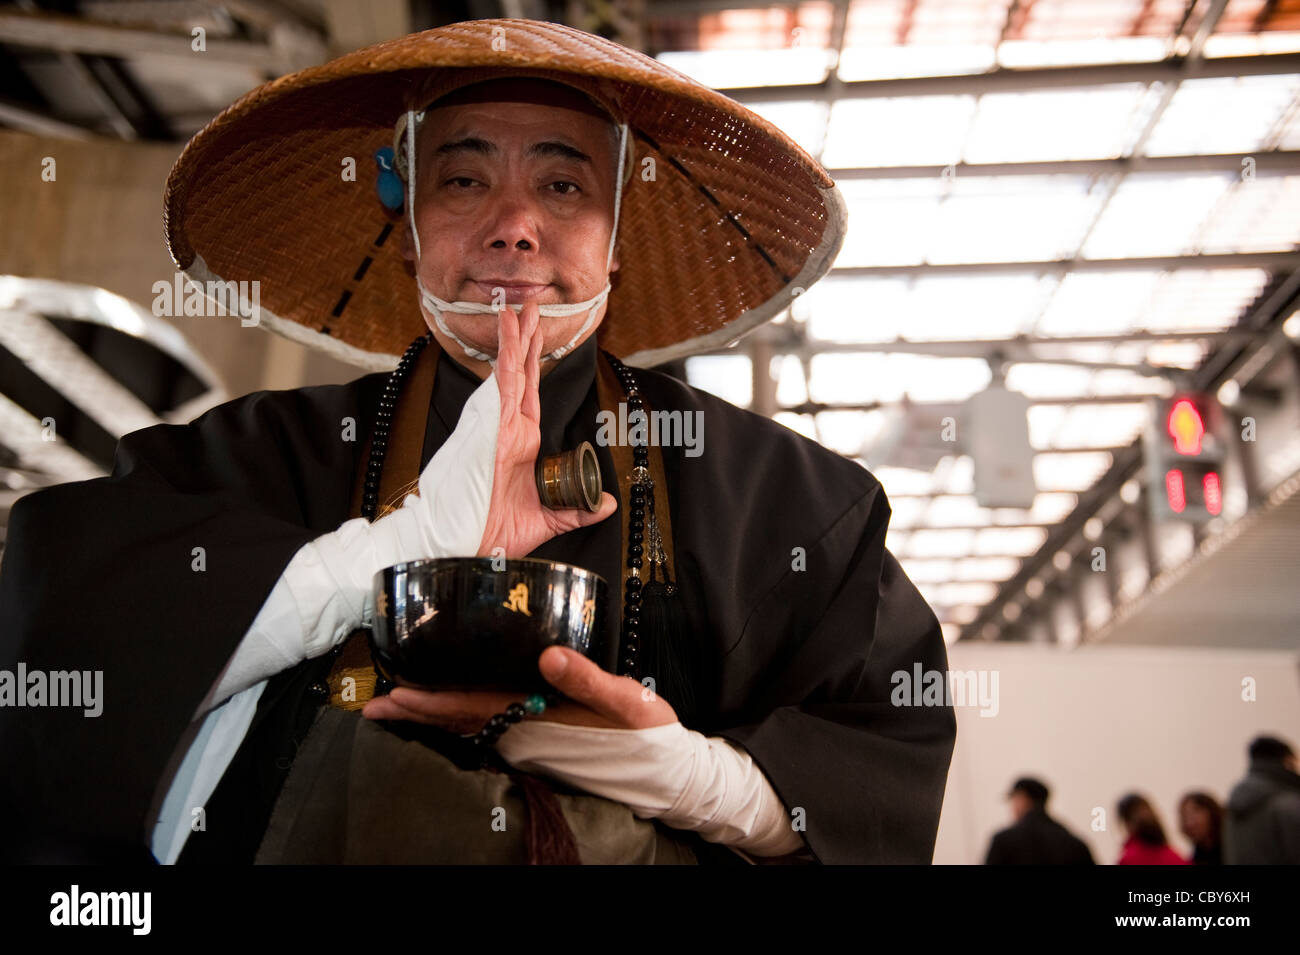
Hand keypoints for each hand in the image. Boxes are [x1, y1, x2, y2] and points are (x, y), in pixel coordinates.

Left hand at [360, 645, 677, 731]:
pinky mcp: (541, 741)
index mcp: (539, 720)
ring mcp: (531, 741)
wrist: (667, 773)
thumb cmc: (648, 737)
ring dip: (435, 714)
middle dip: (418, 710)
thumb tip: (548, 655)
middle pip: (461, 720)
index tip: (395, 694)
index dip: (431, 701)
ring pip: (471, 725)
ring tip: (400, 704)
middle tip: (377, 702)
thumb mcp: (624, 699)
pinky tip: (453, 709)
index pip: (472, 709)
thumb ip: (586, 678)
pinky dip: (463, 717)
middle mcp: (526, 735)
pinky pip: (491, 728)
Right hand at [475, 301, 616, 559]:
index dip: (535, 363)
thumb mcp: (547, 519)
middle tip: (530, 304)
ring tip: (518, 308)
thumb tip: (607, 502)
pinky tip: (512, 339)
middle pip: (519, 374)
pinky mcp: (489, 432)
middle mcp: (506, 430)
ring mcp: (495, 429)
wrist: (462, 550)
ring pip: (509, 374)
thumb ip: (577, 508)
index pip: (529, 393)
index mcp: (518, 442)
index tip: (539, 336)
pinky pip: (502, 390)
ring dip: (516, 341)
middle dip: (525, 339)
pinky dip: (508, 362)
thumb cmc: (490, 535)